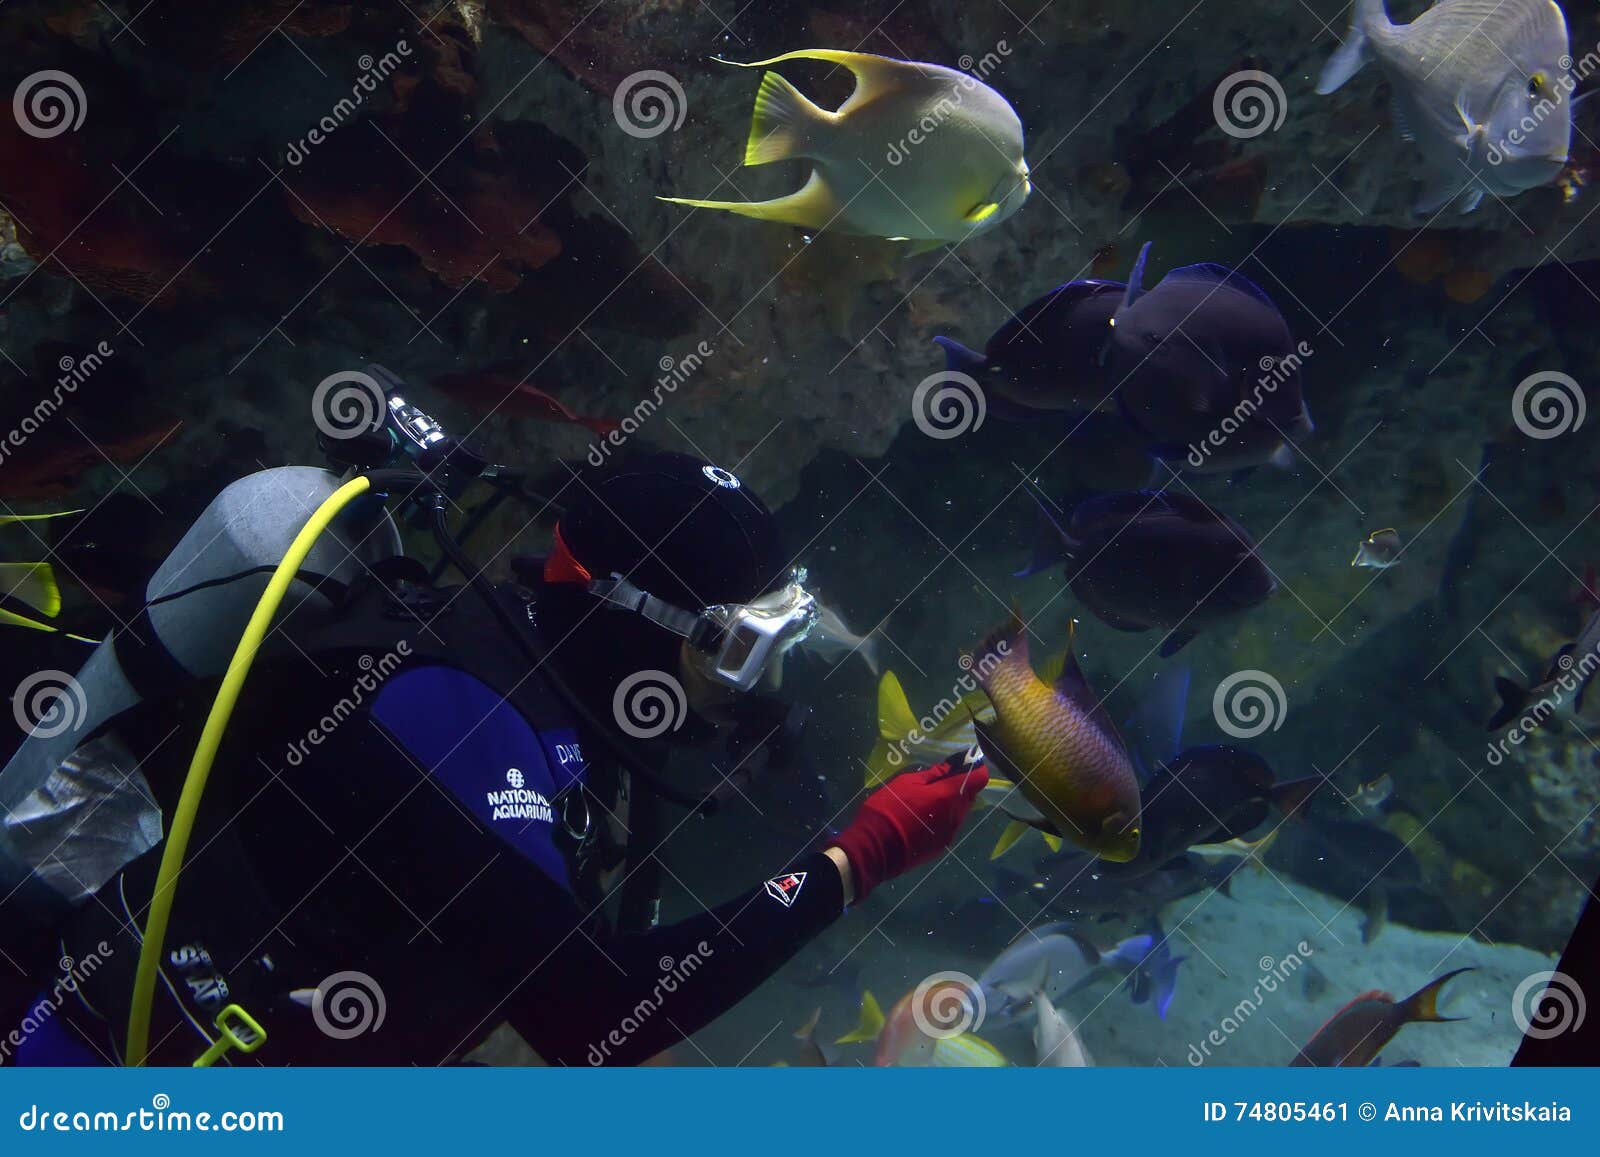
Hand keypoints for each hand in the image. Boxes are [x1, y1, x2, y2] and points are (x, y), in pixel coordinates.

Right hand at [826, 759, 987, 901]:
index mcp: (949, 796)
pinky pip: (950, 826)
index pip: (979, 778)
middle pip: (970, 795)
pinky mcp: (942, 846)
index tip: (961, 763)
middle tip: (938, 780)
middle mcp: (956, 815)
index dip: (973, 768)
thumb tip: (950, 767)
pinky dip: (942, 818)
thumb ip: (932, 775)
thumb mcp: (907, 783)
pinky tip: (923, 818)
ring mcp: (950, 833)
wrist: (876, 849)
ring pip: (960, 811)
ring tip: (927, 799)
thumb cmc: (890, 809)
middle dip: (960, 785)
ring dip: (950, 802)